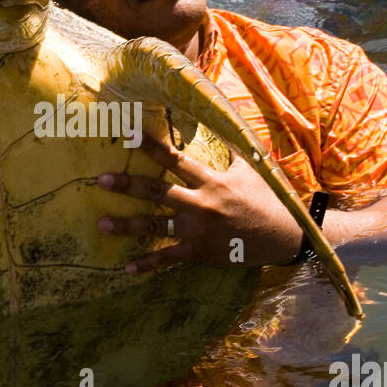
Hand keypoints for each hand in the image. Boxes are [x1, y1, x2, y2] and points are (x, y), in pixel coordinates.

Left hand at [96, 132, 301, 272]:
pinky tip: (127, 268)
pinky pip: (169, 259)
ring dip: (127, 225)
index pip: (175, 158)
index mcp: (211, 180)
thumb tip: (226, 117)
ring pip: (156, 226)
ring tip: (102, 223)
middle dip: (128, 185)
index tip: (127, 134)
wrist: (285, 235)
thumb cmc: (268, 199)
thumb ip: (231, 148)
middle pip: (157, 191)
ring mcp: (198, 231)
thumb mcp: (252, 169)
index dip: (150, 146)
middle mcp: (201, 204)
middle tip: (101, 180)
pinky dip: (148, 264)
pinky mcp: (201, 252)